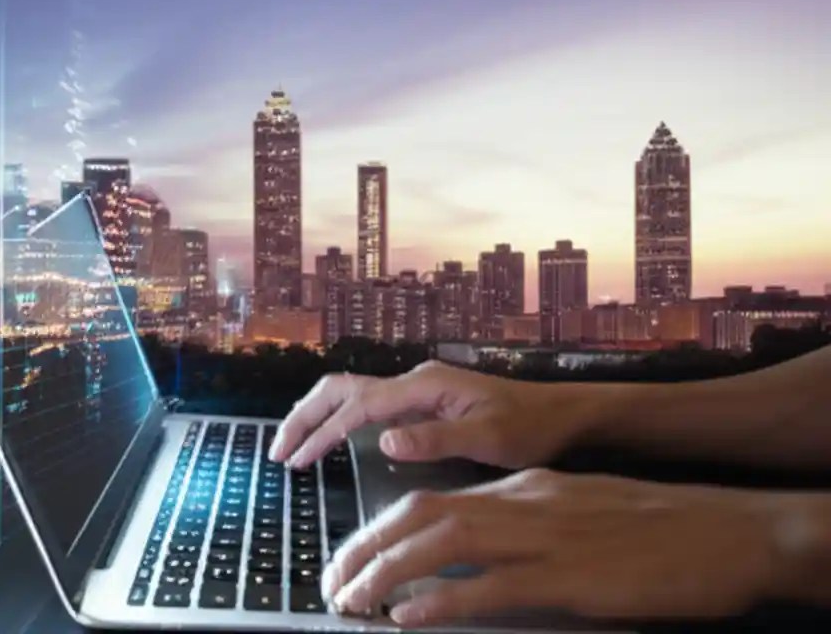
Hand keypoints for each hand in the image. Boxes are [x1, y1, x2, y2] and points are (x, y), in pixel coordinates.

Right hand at [269, 361, 605, 469]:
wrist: (563, 415)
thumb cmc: (532, 427)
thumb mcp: (489, 439)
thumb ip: (434, 439)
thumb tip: (382, 441)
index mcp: (425, 386)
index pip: (358, 407)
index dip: (323, 433)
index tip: (297, 460)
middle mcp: (414, 381)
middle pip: (341, 389)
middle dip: (305, 418)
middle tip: (278, 452)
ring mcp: (417, 389)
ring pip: (349, 394)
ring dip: (316, 417)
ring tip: (292, 448)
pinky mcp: (422, 401)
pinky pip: (366, 404)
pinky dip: (337, 420)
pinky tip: (330, 440)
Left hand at [324, 469, 814, 626]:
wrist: (727, 532)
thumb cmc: (657, 529)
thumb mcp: (575, 512)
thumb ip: (522, 525)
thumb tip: (474, 551)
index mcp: (521, 489)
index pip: (431, 501)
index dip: (381, 529)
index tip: (351, 556)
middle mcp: (521, 504)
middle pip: (420, 515)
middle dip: (365, 547)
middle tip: (332, 581)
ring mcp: (543, 538)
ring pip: (441, 544)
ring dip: (386, 572)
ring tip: (352, 600)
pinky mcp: (569, 577)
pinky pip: (490, 586)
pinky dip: (442, 600)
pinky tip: (409, 617)